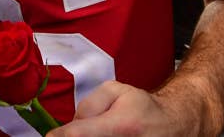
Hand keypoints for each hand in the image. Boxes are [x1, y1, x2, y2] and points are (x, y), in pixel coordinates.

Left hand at [48, 80, 219, 136]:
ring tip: (105, 130)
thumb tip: (73, 124)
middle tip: (85, 127)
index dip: (61, 136)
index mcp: (121, 126)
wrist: (172, 126)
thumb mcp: (116, 91)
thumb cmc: (143, 109)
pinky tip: (110, 135)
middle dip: (76, 135)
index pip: (79, 135)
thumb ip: (90, 103)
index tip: (52, 136)